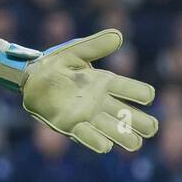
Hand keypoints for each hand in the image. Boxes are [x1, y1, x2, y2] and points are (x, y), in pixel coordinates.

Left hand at [20, 29, 158, 153]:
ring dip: (123, 136)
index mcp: (104, 83)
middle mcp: (99, 102)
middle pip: (126, 114)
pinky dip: (95, 140)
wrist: (30, 76)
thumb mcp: (75, 51)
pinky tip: (105, 146)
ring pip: (111, 129)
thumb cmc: (55, 63)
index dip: (140, 93)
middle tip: (151, 128)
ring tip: (135, 143)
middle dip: (140, 122)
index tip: (147, 96)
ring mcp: (86, 115)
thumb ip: (95, 45)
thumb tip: (118, 35)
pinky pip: (85, 135)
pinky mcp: (69, 124)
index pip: (129, 89)